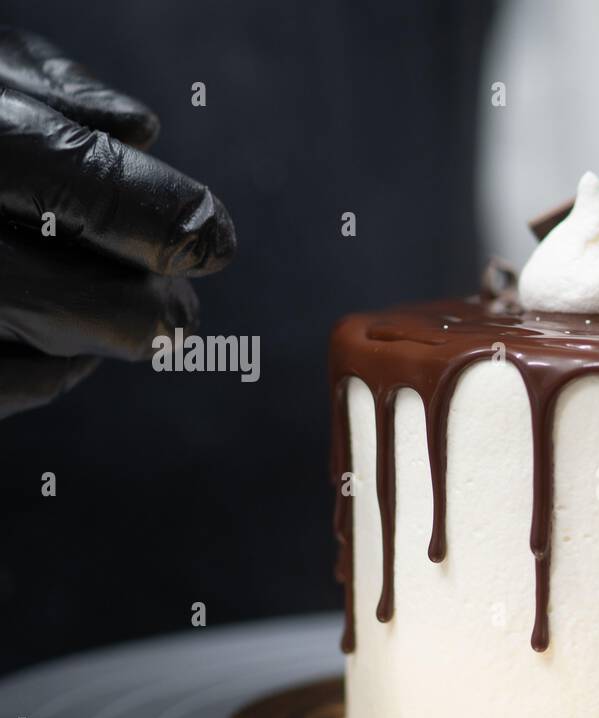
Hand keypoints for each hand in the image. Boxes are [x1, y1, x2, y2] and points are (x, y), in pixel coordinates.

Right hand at [0, 26, 235, 417]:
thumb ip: (35, 83)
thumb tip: (139, 133)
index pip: (85, 185)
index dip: (174, 220)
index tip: (214, 238)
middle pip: (101, 307)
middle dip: (161, 306)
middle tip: (186, 297)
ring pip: (61, 355)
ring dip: (111, 336)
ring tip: (135, 310)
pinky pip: (5, 389)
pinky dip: (47, 372)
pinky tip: (60, 350)